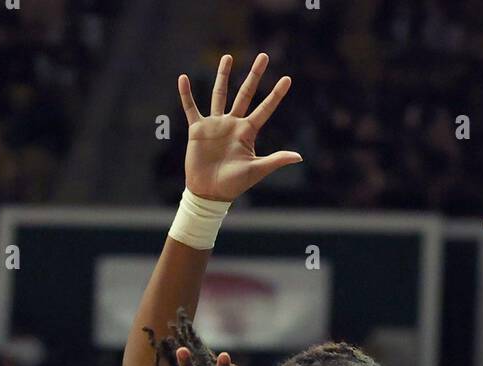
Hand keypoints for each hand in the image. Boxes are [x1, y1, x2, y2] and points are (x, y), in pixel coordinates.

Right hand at [180, 52, 301, 200]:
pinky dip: (186, 94)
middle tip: (264, 56)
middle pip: (245, 93)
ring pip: (220, 94)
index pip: (265, 109)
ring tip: (228, 57)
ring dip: (223, 76)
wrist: (210, 192)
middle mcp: (233, 124)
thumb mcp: (257, 170)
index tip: (287, 79)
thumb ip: (276, 160)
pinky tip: (183, 78)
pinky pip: (191, 107)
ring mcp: (215, 125)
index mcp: (247, 132)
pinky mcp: (197, 129)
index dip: (276, 95)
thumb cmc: (234, 184)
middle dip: (254, 75)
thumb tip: (299, 157)